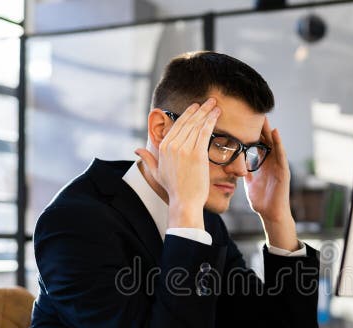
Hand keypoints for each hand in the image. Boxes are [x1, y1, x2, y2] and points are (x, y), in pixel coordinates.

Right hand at [135, 99, 219, 227]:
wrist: (184, 201)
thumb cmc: (173, 189)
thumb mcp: (156, 172)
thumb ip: (147, 159)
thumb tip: (136, 150)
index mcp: (164, 147)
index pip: (177, 125)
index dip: (188, 114)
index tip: (196, 107)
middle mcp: (173, 146)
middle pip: (188, 122)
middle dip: (200, 109)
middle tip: (210, 101)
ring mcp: (184, 149)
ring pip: (197, 125)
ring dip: (207, 112)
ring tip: (215, 104)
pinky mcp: (197, 154)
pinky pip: (204, 133)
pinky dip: (211, 122)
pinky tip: (216, 115)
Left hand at [244, 118, 299, 249]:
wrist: (271, 215)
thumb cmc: (262, 201)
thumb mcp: (250, 183)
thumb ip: (246, 173)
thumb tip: (237, 166)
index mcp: (263, 164)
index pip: (257, 144)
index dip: (250, 132)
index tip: (242, 120)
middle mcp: (272, 162)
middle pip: (266, 140)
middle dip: (260, 127)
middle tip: (252, 111)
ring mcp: (279, 166)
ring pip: (274, 144)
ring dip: (269, 130)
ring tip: (264, 116)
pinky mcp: (284, 171)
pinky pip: (281, 154)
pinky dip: (279, 143)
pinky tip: (275, 133)